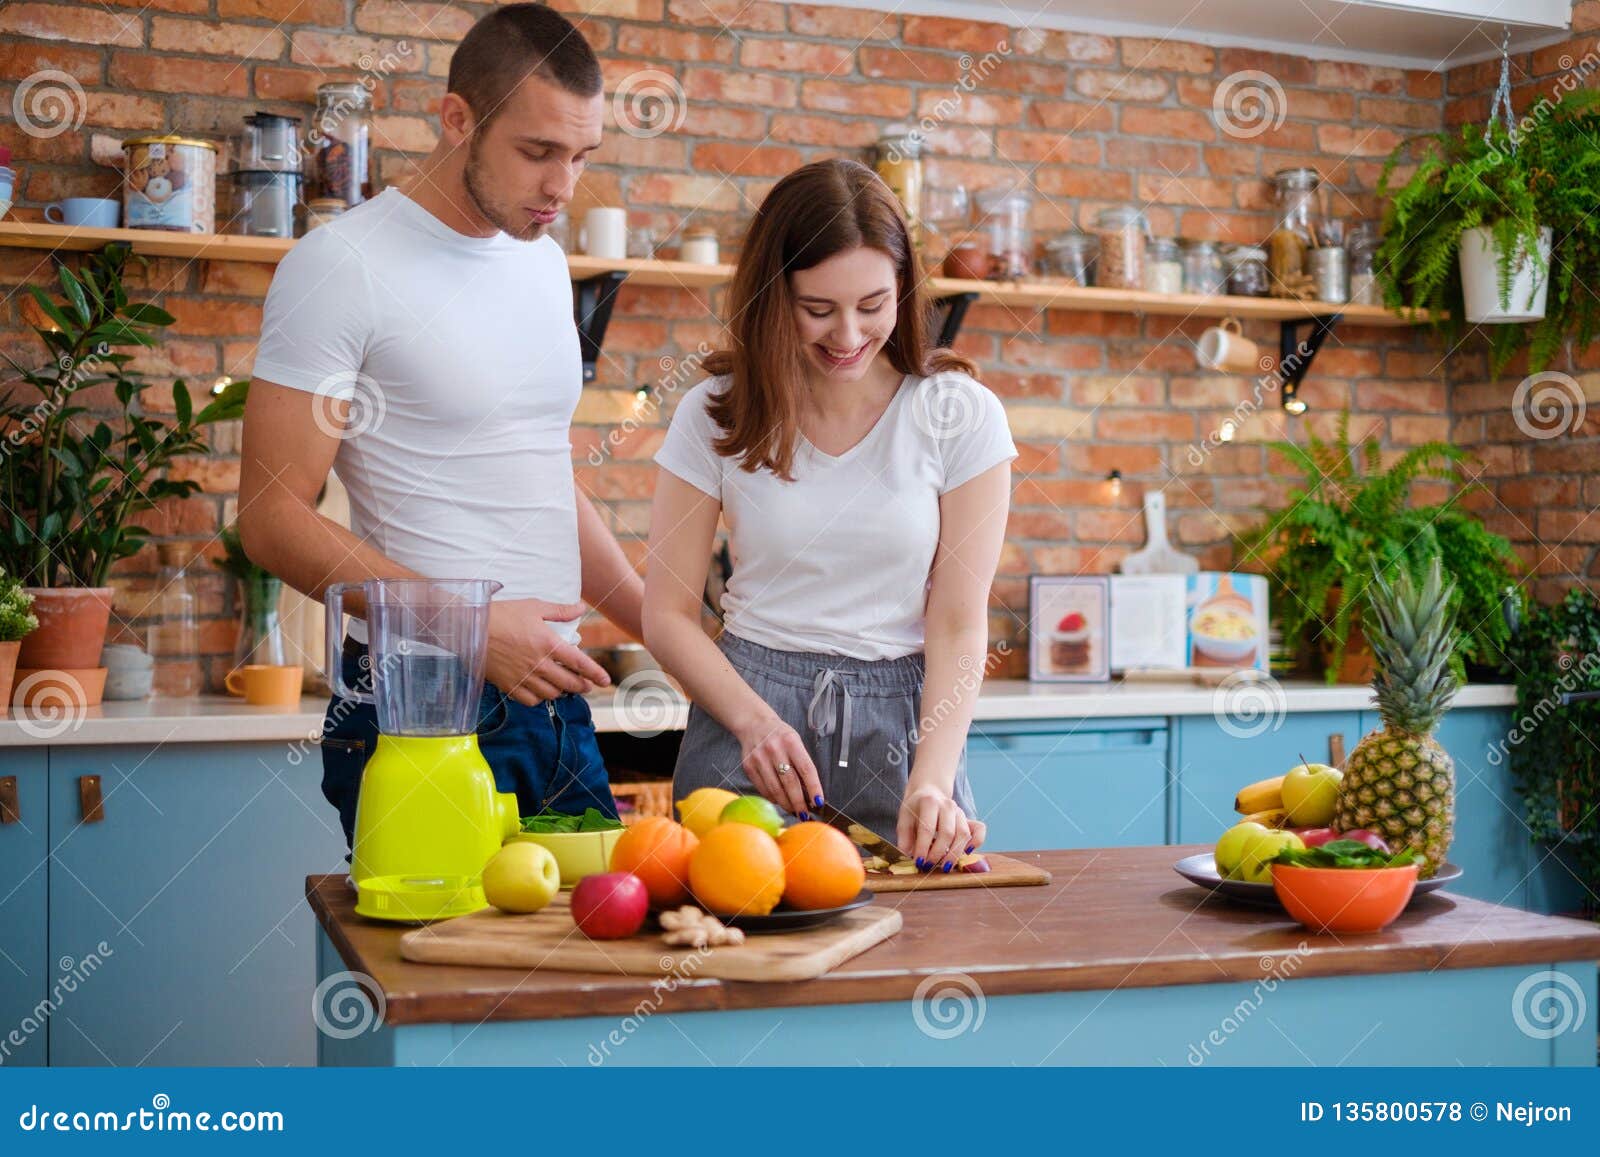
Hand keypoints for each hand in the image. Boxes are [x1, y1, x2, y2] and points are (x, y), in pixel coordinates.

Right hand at [485, 598, 611, 705]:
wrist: (472, 628)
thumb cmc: (503, 614)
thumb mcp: (535, 607)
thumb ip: (561, 611)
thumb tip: (581, 608)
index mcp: (549, 643)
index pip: (580, 663)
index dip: (595, 674)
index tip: (605, 680)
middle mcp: (539, 664)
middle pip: (569, 683)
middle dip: (581, 686)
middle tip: (586, 686)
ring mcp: (524, 677)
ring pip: (551, 694)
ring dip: (561, 691)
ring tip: (563, 687)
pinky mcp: (509, 685)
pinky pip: (531, 700)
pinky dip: (539, 698)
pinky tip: (541, 692)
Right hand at [733, 714, 823, 818]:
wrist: (754, 724)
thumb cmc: (780, 735)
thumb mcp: (795, 741)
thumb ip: (802, 763)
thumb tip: (810, 792)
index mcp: (791, 741)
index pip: (806, 769)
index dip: (814, 788)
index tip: (819, 802)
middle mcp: (774, 749)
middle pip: (790, 783)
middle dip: (799, 802)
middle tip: (805, 813)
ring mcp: (759, 758)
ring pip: (775, 789)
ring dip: (786, 804)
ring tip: (793, 810)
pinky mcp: (748, 766)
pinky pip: (763, 789)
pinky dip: (773, 798)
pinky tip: (779, 800)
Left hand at [896, 784, 985, 870]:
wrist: (929, 793)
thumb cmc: (915, 809)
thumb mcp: (904, 819)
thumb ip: (904, 838)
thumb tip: (908, 855)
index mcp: (929, 802)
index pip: (927, 828)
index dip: (923, 847)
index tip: (918, 861)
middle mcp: (947, 805)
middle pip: (947, 833)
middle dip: (938, 853)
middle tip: (928, 866)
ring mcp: (960, 812)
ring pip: (963, 834)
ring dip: (954, 854)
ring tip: (944, 866)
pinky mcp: (968, 818)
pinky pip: (979, 830)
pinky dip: (976, 842)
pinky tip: (967, 853)